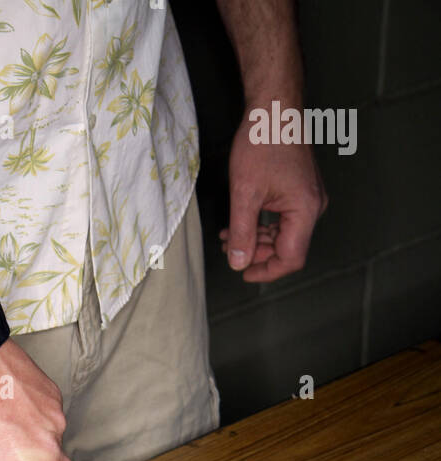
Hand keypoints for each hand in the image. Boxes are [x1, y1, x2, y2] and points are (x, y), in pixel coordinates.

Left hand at [220, 107, 327, 281]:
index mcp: (305, 210)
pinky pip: (284, 219)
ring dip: (257, 240)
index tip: (243, 272)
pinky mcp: (301, 191)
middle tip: (229, 249)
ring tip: (229, 237)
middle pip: (288, 249)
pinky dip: (263, 225)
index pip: (291, 258)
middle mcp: (313, 207)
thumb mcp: (245, 192)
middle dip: (257, 254)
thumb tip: (238, 263)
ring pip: (284, 235)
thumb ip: (242, 232)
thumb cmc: (262, 141)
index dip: (266, 271)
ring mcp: (309, 198)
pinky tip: (241, 223)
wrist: (275, 106)